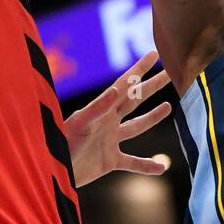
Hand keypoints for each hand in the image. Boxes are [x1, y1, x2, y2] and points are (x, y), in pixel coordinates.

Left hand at [65, 51, 172, 186]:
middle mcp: (108, 121)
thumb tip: (117, 89)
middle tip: (170, 73)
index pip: (125, 84)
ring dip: (152, 118)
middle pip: (136, 100)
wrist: (52, 170)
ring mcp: (110, 141)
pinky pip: (132, 162)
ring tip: (168, 107)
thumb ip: (97, 108)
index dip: (139, 68)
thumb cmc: (61, 144)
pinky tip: (161, 167)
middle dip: (152, 86)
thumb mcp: (80, 123)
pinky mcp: (109, 161)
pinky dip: (146, 166)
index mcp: (102, 109)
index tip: (154, 53)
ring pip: (137, 127)